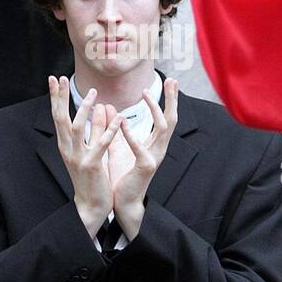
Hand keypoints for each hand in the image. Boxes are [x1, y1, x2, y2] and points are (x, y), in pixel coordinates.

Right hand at [48, 74, 122, 238]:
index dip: (56, 98)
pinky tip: (119, 118)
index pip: (58, 116)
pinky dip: (109, 131)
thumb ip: (94, 129)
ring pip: (78, 129)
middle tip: (59, 78)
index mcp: (66, 145)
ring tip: (93, 92)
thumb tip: (98, 108)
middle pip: (60, 119)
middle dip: (60, 98)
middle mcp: (67, 149)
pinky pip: (101, 145)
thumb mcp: (89, 149)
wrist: (90, 205)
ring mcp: (78, 158)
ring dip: (85, 109)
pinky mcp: (91, 166)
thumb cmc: (91, 177)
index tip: (54, 79)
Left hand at [111, 79, 178, 239]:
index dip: (168, 99)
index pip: (166, 117)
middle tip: (173, 80)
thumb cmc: (123, 175)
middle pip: (171, 119)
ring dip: (155, 109)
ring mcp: (154, 157)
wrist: (123, 201)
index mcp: (155, 144)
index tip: (170, 80)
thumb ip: (115, 128)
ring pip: (162, 129)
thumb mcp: (118, 146)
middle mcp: (159, 148)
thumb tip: (108, 107)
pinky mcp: (144, 167)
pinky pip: (140, 148)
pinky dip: (132, 134)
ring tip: (146, 94)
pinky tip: (124, 122)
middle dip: (172, 99)